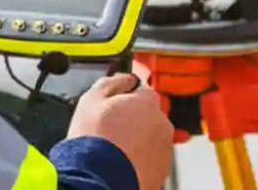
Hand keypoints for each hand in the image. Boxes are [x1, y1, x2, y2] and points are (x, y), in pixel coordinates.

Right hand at [68, 73, 173, 189]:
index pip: (143, 91)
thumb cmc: (94, 141)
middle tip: (112, 130)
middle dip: (134, 121)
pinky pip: (152, 160)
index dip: (126, 98)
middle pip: (149, 116)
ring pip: (152, 139)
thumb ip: (113, 82)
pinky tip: (122, 162)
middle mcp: (162, 124)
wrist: (98, 178)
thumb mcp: (92, 99)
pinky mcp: (162, 171)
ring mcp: (164, 149)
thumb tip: (124, 78)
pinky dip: (140, 160)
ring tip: (115, 149)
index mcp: (148, 102)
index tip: (114, 107)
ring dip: (138, 141)